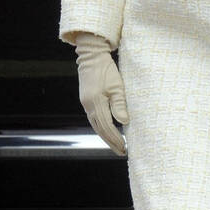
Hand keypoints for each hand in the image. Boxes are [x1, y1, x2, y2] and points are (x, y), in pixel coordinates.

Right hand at [74, 31, 128, 155]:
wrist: (92, 57)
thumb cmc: (107, 70)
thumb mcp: (117, 86)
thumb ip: (119, 104)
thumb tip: (124, 122)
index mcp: (96, 102)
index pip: (106, 126)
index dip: (115, 138)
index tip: (124, 148)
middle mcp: (88, 105)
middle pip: (99, 129)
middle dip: (111, 142)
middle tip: (121, 152)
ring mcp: (86, 103)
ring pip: (95, 125)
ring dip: (105, 136)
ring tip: (116, 145)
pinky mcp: (86, 100)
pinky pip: (93, 118)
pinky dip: (101, 127)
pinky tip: (107, 131)